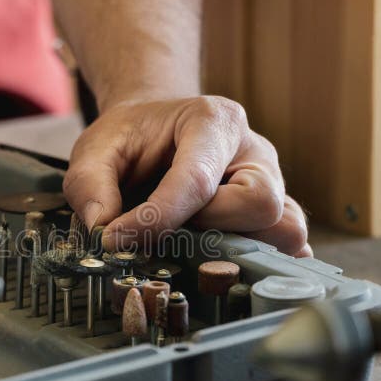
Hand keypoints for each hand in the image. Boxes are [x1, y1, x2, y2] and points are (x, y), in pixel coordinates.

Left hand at [64, 96, 310, 256]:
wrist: (156, 129)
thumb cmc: (132, 137)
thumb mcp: (96, 147)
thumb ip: (89, 183)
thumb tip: (104, 230)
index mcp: (213, 121)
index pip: (197, 180)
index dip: (157, 219)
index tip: (117, 239)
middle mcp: (253, 150)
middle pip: (260, 204)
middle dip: (211, 228)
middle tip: (172, 229)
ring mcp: (271, 181)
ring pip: (287, 227)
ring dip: (242, 246)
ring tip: (198, 241)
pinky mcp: (275, 210)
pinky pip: (291, 242)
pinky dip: (264, 257)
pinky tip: (227, 258)